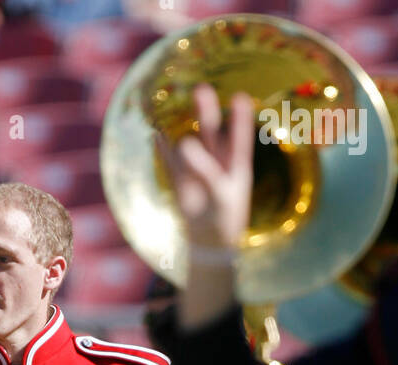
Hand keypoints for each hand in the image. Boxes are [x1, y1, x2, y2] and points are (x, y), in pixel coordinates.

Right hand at [156, 85, 254, 250]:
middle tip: (201, 88)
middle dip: (206, 111)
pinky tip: (156, 135)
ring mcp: (198, 170)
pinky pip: (170, 161)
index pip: (240, 137)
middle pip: (212, 131)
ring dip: (182, 126)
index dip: (240, 119)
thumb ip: (205, 168)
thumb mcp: (220, 193)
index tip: (241, 97)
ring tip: (173, 104)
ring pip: (189, 142)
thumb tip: (183, 142)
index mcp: (237, 165)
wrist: (209, 242)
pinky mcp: (181, 180)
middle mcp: (217, 162)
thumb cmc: (223, 219)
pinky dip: (162, 149)